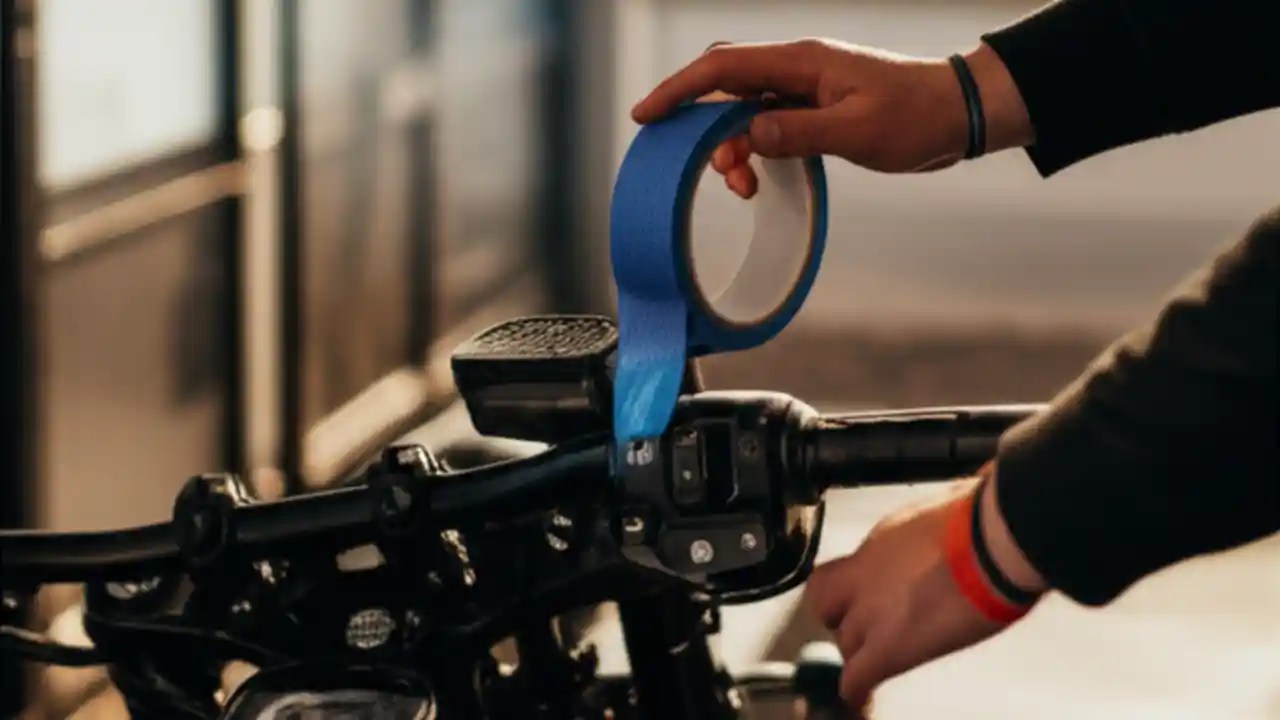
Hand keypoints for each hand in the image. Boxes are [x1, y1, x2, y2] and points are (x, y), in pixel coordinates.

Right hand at [632, 40, 1032, 197]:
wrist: (955, 114)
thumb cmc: (915, 117)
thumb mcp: (856, 131)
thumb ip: (798, 132)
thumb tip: (747, 135)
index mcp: (801, 63)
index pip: (723, 69)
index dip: (679, 90)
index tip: (646, 115)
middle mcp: (796, 70)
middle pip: (724, 86)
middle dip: (698, 123)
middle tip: (690, 163)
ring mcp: (804, 89)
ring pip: (743, 111)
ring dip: (729, 148)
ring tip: (739, 185)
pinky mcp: (814, 110)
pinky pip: (766, 126)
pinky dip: (752, 151)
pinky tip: (757, 178)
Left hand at [804, 473, 1045, 710]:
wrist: (991, 540)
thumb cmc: (982, 519)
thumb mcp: (953, 502)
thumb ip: (945, 518)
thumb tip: (972, 495)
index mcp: (881, 543)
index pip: (839, 573)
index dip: (845, 593)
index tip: (857, 600)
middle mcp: (864, 577)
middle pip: (830, 610)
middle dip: (844, 623)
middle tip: (867, 633)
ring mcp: (872, 614)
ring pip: (845, 646)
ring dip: (860, 656)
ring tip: (875, 665)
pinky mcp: (889, 648)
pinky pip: (856, 678)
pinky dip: (857, 690)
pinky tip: (862, 696)